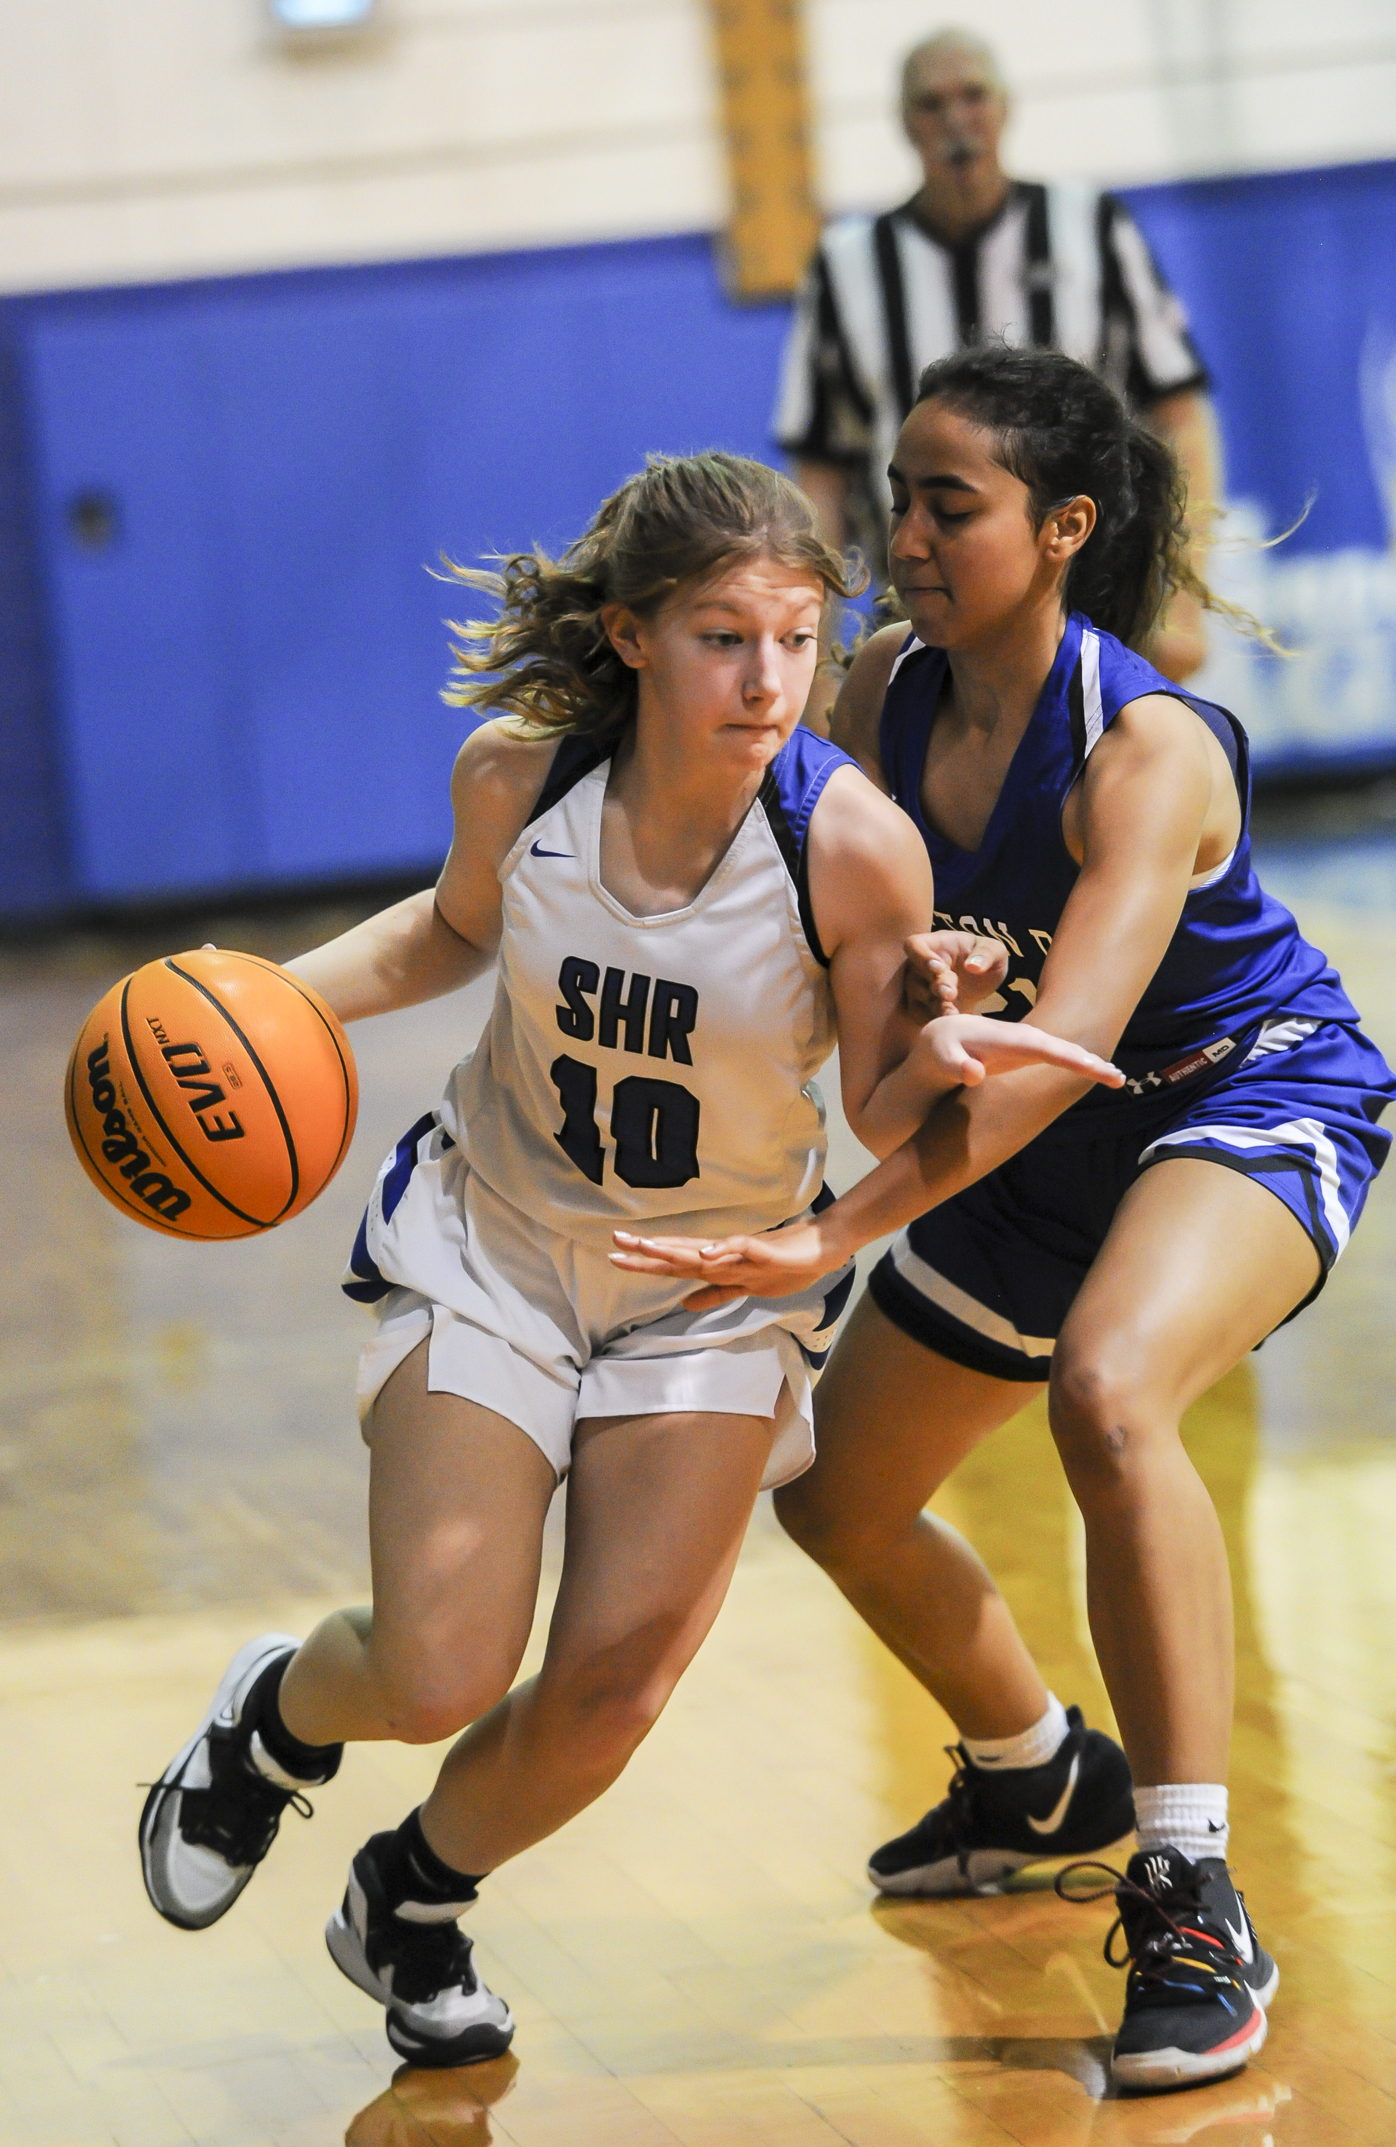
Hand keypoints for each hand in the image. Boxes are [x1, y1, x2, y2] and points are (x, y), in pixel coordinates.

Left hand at [610, 1218, 835, 1306]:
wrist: (818, 1250)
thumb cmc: (782, 1266)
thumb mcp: (743, 1288)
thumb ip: (714, 1294)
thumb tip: (683, 1304)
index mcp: (716, 1266)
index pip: (674, 1264)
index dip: (646, 1262)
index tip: (616, 1257)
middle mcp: (723, 1256)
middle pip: (679, 1254)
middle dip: (647, 1250)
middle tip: (615, 1241)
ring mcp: (742, 1253)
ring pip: (702, 1250)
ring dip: (674, 1248)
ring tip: (645, 1245)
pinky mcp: (763, 1251)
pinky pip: (739, 1248)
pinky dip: (721, 1249)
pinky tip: (703, 1253)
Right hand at [904, 931, 1007, 1018]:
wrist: (979, 984)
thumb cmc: (985, 960)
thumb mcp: (995, 951)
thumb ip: (986, 954)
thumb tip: (972, 966)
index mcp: (936, 944)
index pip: (915, 945)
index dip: (922, 957)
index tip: (938, 968)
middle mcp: (920, 965)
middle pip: (915, 975)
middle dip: (934, 986)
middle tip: (950, 993)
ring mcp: (918, 987)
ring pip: (916, 997)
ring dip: (934, 1004)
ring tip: (952, 1012)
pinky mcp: (921, 1008)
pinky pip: (919, 1015)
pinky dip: (934, 1018)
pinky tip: (951, 1018)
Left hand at [922, 1014, 1123, 1089]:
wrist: (941, 1040)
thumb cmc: (939, 1049)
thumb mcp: (940, 1057)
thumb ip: (956, 1065)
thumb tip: (976, 1074)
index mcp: (1007, 1038)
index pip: (1044, 1048)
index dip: (1069, 1058)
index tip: (1093, 1067)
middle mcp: (1024, 1038)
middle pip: (1062, 1048)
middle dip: (1089, 1062)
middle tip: (1117, 1077)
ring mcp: (1029, 1044)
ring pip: (1065, 1052)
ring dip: (1090, 1063)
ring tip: (1116, 1077)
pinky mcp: (1029, 1052)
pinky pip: (1059, 1057)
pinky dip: (1079, 1064)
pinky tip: (1097, 1072)